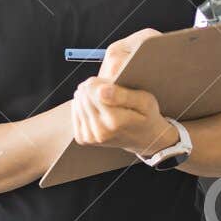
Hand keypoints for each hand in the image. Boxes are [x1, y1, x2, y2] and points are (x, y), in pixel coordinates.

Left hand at [72, 29, 173, 153]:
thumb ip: (124, 95)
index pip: (92, 90)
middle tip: (107, 90)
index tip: (109, 83)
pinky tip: (95, 107)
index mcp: (115, 121)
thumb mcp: (145, 101)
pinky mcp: (84, 139)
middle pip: (83, 96)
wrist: (144, 138)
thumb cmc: (146, 116)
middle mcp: (101, 131)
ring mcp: (91, 137)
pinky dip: (82, 107)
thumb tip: (101, 91)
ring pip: (77, 103)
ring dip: (87, 96)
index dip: (99, 81)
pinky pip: (75, 113)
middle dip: (92, 88)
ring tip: (103, 99)